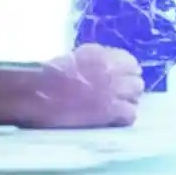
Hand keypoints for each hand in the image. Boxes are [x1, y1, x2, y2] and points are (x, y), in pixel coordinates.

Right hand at [22, 44, 144, 128]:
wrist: (39, 92)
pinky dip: (124, 118)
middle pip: (136, 78)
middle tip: (116, 96)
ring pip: (136, 95)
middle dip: (128, 87)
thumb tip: (108, 68)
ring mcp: (114, 90)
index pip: (129, 62)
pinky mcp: (111, 110)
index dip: (124, 73)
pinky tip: (113, 120)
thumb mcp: (77, 58)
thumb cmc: (50, 75)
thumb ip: (97, 61)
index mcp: (103, 55)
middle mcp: (113, 70)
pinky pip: (130, 114)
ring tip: (115, 108)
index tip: (117, 80)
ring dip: (127, 101)